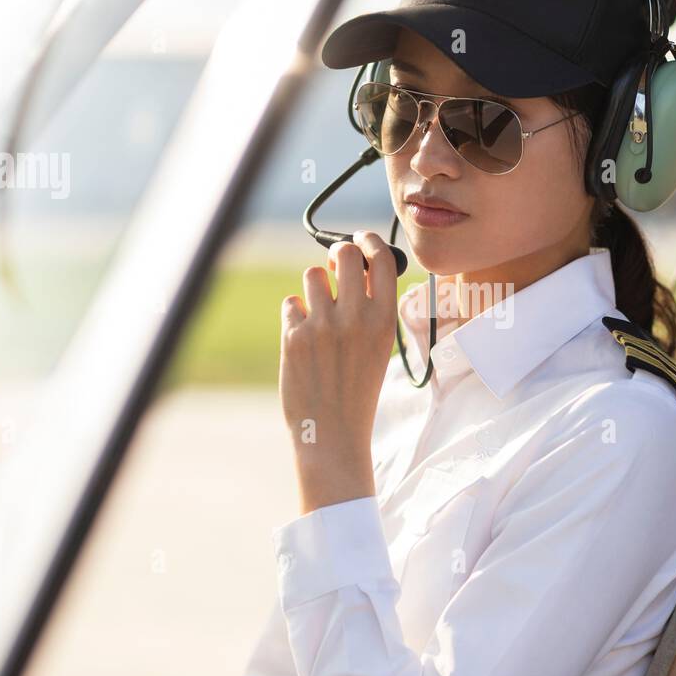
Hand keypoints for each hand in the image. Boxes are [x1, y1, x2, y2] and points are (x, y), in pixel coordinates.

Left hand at [279, 230, 398, 514]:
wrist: (333, 434)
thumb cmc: (357, 389)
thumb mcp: (379, 347)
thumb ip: (371, 308)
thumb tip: (353, 266)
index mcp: (384, 321)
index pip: (381, 259)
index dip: (368, 242)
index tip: (360, 241)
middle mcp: (355, 318)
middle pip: (344, 254)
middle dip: (337, 255)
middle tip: (334, 268)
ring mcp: (323, 326)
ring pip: (311, 275)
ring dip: (314, 288)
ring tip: (317, 312)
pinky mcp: (293, 337)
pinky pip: (291, 303)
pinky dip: (295, 315)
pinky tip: (303, 338)